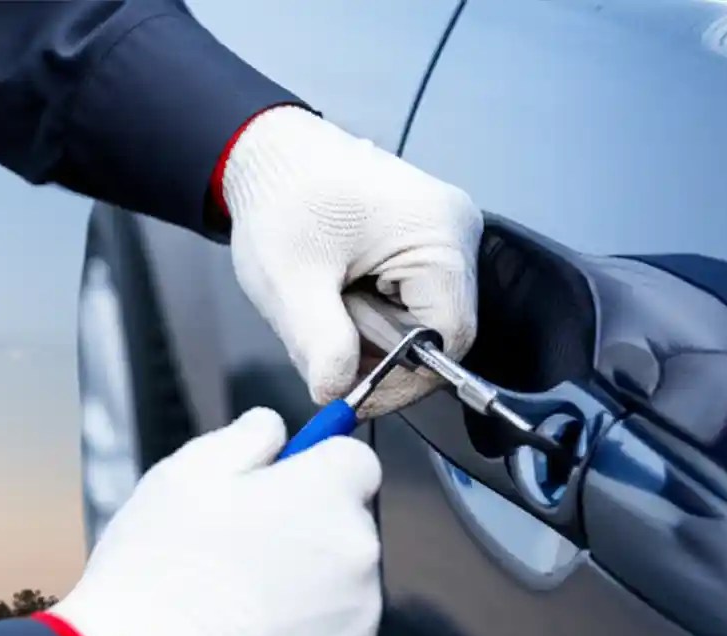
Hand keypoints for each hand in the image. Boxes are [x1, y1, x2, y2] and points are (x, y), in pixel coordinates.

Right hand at [50, 408, 382, 635]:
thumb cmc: (160, 576)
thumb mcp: (186, 474)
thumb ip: (245, 437)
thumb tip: (272, 428)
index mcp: (326, 493)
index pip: (353, 459)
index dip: (314, 466)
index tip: (283, 480)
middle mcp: (358, 553)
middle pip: (345, 524)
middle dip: (304, 527)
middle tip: (239, 545)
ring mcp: (359, 619)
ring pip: (341, 584)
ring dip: (305, 584)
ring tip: (234, 600)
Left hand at [222, 105, 482, 416]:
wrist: (269, 152)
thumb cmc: (282, 196)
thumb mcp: (291, 281)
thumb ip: (319, 343)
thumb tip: (337, 392)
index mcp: (439, 235)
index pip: (448, 338)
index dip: (401, 377)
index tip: (353, 388)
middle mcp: (457, 231)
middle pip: (438, 331)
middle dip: (379, 349)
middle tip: (328, 337)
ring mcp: (445, 232)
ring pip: (421, 319)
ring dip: (372, 330)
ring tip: (329, 300)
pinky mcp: (426, 238)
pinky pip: (411, 299)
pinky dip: (373, 309)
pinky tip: (341, 288)